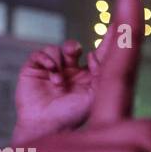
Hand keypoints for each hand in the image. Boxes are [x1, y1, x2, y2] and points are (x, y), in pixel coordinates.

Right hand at [12, 31, 115, 145]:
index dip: (106, 40)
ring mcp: (53, 70)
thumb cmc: (72, 116)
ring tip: (58, 81)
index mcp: (89, 78)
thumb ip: (100, 74)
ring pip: (57, 49)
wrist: (45, 126)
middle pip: (74, 48)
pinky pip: (41, 53)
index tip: (115, 25)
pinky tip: (50, 71)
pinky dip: (47, 58)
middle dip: (73, 48)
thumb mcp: (93, 96)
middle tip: (74, 53)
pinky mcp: (35, 69)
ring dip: (59, 60)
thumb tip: (94, 54)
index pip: (99, 55)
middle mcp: (71, 72)